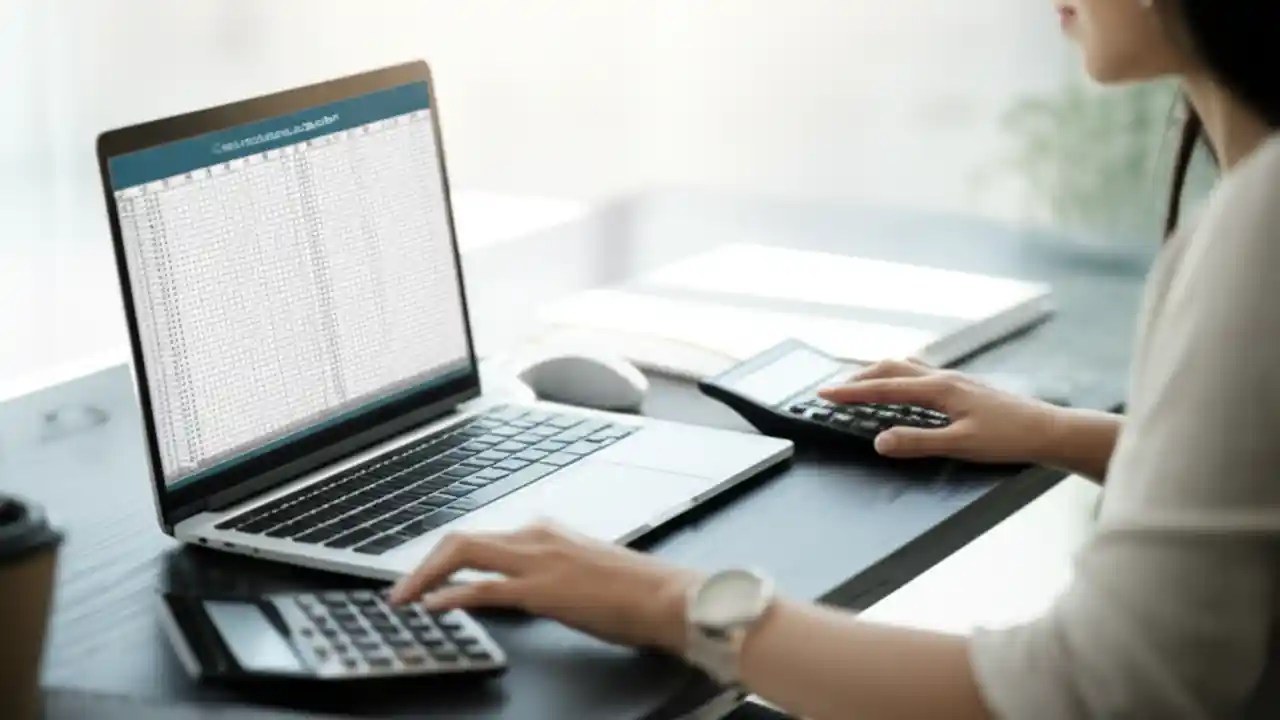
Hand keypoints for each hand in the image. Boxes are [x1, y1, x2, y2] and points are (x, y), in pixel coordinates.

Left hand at [388, 522, 700, 653]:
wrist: (664, 597)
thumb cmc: (630, 590)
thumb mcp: (578, 569)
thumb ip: (544, 569)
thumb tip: (514, 586)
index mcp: (543, 531)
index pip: (479, 537)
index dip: (443, 556)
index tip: (423, 576)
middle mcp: (535, 536)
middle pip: (461, 539)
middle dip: (423, 563)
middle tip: (399, 590)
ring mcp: (537, 560)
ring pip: (464, 554)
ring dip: (425, 576)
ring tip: (404, 598)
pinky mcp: (542, 589)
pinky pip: (484, 587)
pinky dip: (451, 594)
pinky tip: (434, 606)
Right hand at [818, 358, 1061, 462]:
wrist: (1049, 430)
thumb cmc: (1009, 438)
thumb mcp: (960, 445)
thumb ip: (917, 442)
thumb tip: (878, 440)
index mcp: (939, 389)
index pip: (884, 388)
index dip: (852, 391)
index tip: (824, 393)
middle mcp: (944, 378)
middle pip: (891, 368)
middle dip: (860, 377)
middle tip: (835, 389)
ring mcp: (955, 380)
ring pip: (906, 368)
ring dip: (879, 374)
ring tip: (861, 384)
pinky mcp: (964, 387)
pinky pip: (920, 374)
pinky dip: (899, 378)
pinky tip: (903, 389)